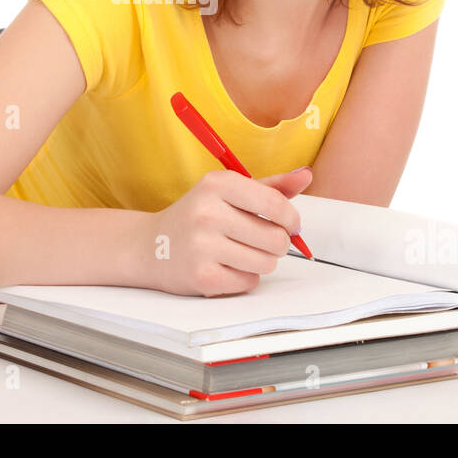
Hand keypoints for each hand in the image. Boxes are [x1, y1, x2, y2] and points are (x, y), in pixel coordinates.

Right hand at [143, 167, 311, 297]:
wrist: (151, 247)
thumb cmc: (198, 216)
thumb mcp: (230, 192)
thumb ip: (271, 186)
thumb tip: (306, 175)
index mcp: (218, 184)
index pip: (275, 204)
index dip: (292, 219)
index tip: (290, 225)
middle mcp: (208, 212)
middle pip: (276, 238)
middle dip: (277, 244)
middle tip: (261, 241)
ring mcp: (202, 245)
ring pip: (266, 263)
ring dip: (262, 261)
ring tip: (242, 253)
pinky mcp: (201, 276)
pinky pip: (249, 282)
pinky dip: (245, 278)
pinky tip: (227, 266)